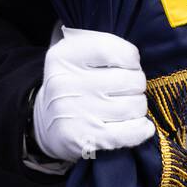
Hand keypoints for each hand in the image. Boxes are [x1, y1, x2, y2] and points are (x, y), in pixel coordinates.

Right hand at [33, 26, 154, 161]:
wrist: (45, 120)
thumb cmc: (76, 81)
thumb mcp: (81, 52)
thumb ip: (110, 47)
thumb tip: (138, 64)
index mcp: (66, 55)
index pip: (125, 53)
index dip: (133, 61)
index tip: (125, 66)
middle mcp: (66, 83)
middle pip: (134, 81)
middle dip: (135, 85)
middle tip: (121, 90)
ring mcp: (74, 113)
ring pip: (135, 106)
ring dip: (136, 107)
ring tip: (120, 106)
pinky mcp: (83, 139)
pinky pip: (129, 133)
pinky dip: (141, 130)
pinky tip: (141, 127)